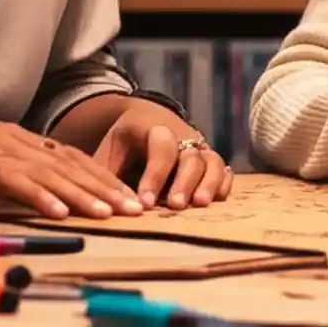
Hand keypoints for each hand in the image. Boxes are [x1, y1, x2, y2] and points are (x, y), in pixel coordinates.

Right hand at [0, 114, 144, 219]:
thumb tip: (22, 186)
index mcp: (11, 137)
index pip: (67, 157)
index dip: (98, 176)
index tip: (124, 196)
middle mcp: (11, 139)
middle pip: (69, 163)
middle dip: (106, 186)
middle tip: (136, 207)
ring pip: (51, 173)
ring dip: (84, 194)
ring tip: (112, 213)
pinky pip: (15, 182)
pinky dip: (42, 197)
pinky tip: (63, 213)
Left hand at [94, 99, 232, 210]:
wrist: (144, 121)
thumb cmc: (123, 143)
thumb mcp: (109, 153)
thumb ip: (108, 177)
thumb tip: (104, 207)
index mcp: (155, 128)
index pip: (161, 148)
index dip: (156, 175)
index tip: (144, 203)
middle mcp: (183, 135)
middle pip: (191, 156)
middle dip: (184, 182)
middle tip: (176, 206)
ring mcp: (199, 147)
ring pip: (212, 161)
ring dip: (209, 183)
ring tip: (200, 204)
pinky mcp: (209, 160)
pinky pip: (223, 169)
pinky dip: (222, 184)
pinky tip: (216, 200)